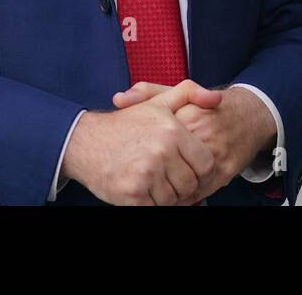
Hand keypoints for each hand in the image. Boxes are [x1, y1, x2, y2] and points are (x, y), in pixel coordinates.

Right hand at [60, 79, 221, 204]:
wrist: (86, 142)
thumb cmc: (126, 124)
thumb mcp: (158, 102)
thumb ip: (190, 93)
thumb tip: (215, 98)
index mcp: (172, 131)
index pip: (206, 164)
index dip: (200, 172)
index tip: (189, 171)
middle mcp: (161, 151)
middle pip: (190, 185)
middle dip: (182, 185)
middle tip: (167, 178)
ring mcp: (146, 174)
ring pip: (174, 199)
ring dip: (166, 196)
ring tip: (153, 182)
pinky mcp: (132, 193)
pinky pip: (156, 208)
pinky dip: (151, 204)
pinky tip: (142, 190)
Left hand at [112, 82, 276, 202]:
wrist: (248, 114)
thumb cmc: (206, 106)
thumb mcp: (177, 94)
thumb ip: (147, 93)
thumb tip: (117, 99)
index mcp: (187, 114)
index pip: (156, 139)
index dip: (142, 153)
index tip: (131, 160)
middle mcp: (202, 133)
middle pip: (169, 163)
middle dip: (154, 175)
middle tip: (140, 180)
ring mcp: (216, 153)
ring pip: (184, 181)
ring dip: (169, 190)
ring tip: (156, 190)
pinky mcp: (226, 170)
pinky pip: (201, 190)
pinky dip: (186, 196)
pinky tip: (176, 195)